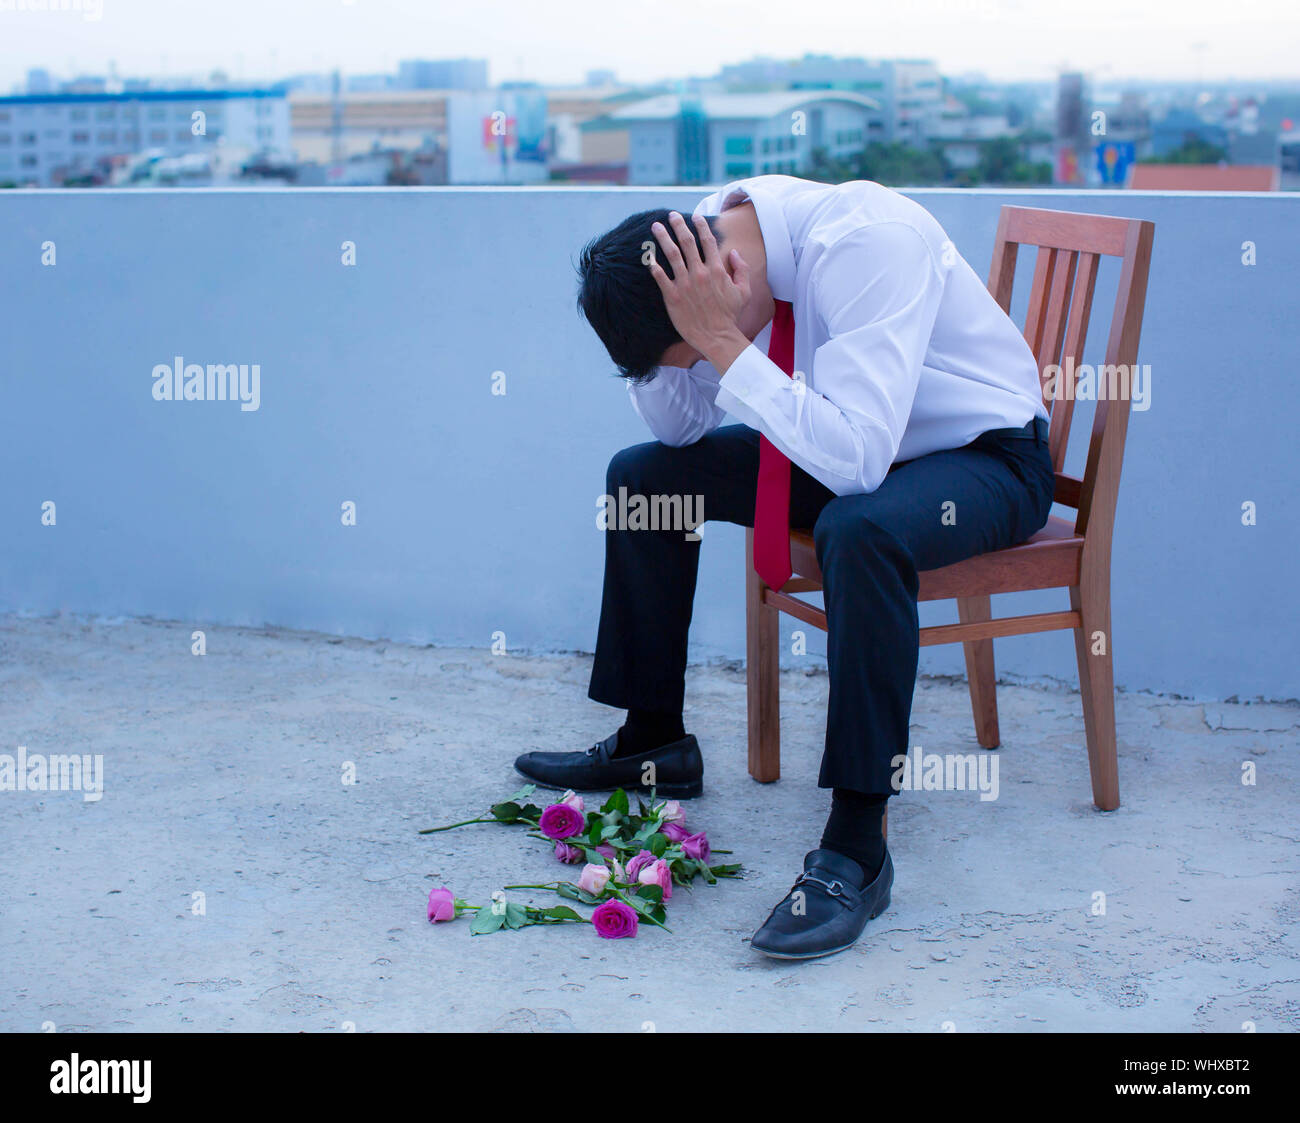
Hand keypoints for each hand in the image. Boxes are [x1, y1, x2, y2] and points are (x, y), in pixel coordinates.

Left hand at [648, 212, 751, 368]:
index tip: (695, 216)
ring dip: (663, 238)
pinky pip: (660, 277)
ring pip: (671, 254)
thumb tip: (734, 253)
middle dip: (678, 225)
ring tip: (656, 227)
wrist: (717, 337)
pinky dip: (653, 265)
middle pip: (687, 242)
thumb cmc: (730, 316)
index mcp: (716, 270)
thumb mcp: (744, 291)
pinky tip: (648, 256)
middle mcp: (699, 273)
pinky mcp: (672, 297)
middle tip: (671, 215)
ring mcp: (684, 284)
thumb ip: (742, 269)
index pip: (707, 241)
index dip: (701, 226)